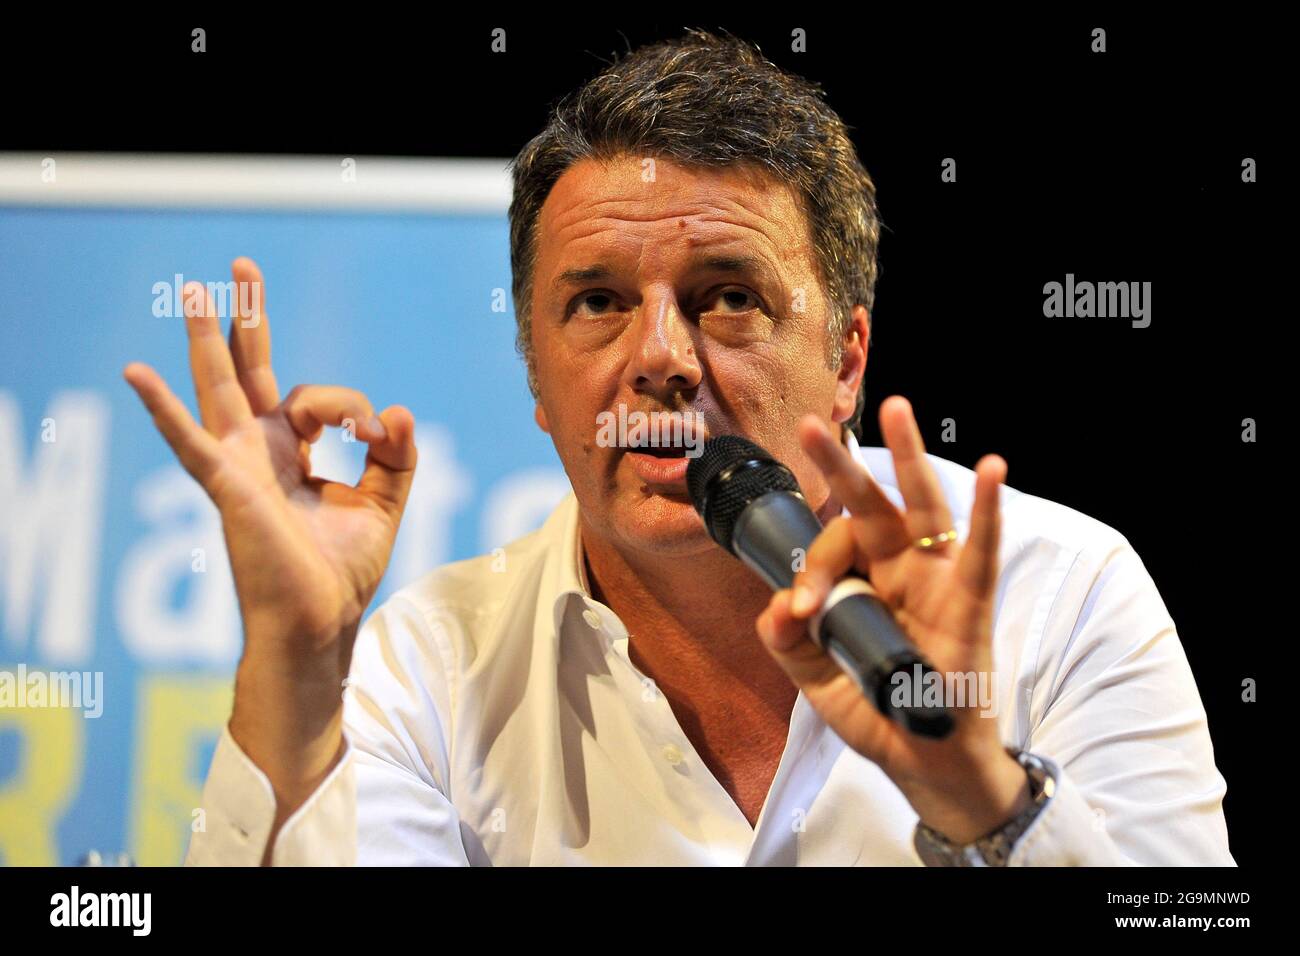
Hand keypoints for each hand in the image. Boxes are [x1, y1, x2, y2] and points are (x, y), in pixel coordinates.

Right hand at [123, 258, 416, 821]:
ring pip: (218, 389)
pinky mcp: (228, 487)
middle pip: (248, 371)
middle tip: (241, 267)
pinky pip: (190, 441)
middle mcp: (258, 452)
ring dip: (206, 338)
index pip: (313, 399)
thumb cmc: (340, 573)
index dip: (352, 406)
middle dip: (247, 318)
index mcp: (290, 454)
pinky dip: (163, 408)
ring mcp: (237, 466)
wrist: (320, 624)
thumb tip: (399, 411)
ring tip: (193, 289)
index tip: (377, 434)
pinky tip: (137, 372)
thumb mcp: (384, 505)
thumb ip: (398, 458)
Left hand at [755, 397, 1029, 842]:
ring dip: (910, 459)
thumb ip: (790, 644)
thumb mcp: (816, 682)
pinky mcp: (970, 605)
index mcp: (859, 581)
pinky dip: (987, 514)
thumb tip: (774, 606)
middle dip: (841, 466)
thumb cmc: (877, 712)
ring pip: (923, 510)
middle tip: (810, 424)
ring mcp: (935, 582)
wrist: (925, 763)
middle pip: (870, 506)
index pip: (831, 549)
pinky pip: (980, 554)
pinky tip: (992, 470)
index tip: (800, 610)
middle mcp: (897, 570)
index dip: (811, 570)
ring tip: (897, 411)